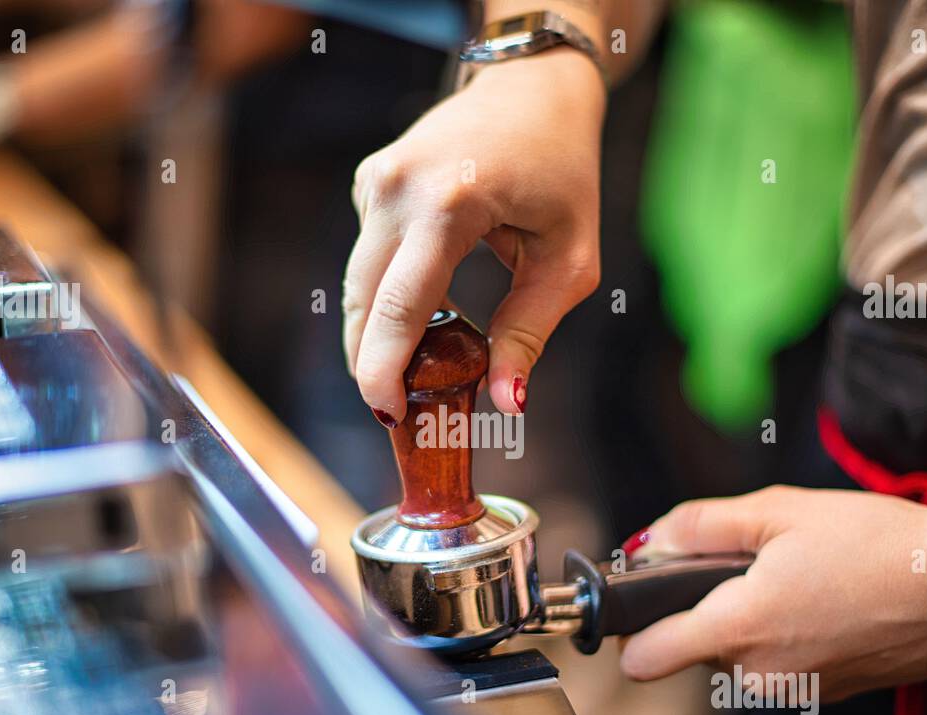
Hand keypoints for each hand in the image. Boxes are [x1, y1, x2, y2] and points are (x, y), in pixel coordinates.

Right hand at [344, 48, 604, 421]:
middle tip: (400, 412)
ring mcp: (375, 182)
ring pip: (358, 286)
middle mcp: (397, 189)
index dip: (385, 371)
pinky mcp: (369, 183)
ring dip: (378, 336)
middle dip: (374, 365)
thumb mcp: (568, 258)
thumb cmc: (562, 169)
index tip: (390, 416)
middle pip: (364, 304)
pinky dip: (387, 298)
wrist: (532, 87)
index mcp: (448, 203)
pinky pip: (369, 260)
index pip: (398, 307)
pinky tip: (421, 319)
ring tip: (411, 376)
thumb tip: (507, 402)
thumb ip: (532, 331)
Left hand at [620, 486, 926, 701]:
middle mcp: (756, 673)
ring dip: (748, 620)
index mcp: (736, 628)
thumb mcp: (780, 512)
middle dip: (704, 607)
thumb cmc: (877, 544)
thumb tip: (649, 540)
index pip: (643, 658)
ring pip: (736, 656)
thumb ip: (701, 526)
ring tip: (797, 576)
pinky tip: (824, 599)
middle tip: (750, 563)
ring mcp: (792, 690)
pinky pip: (778, 664)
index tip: (638, 602)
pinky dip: (785, 636)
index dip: (630, 628)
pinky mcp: (825, 693)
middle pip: (692, 647)